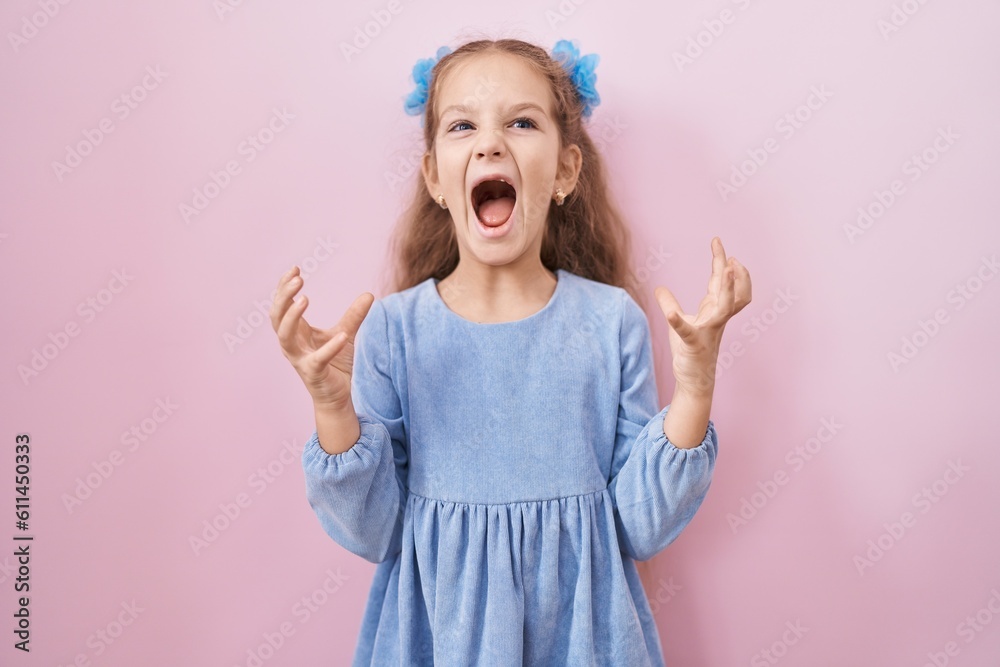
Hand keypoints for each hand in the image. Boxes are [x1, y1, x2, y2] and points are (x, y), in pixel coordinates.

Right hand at [269, 266, 374, 409]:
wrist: (337, 395)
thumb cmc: (335, 363)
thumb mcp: (345, 334)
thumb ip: (354, 315)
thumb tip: (369, 294)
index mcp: (296, 332)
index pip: (282, 305)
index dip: (284, 287)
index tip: (295, 269)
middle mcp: (292, 344)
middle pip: (276, 317)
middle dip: (283, 297)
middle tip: (297, 279)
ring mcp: (300, 359)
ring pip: (284, 336)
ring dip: (292, 317)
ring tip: (305, 298)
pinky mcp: (313, 373)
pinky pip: (318, 359)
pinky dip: (329, 348)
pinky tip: (341, 336)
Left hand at [654, 237, 751, 394]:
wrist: (694, 379)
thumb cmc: (691, 349)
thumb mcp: (679, 322)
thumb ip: (672, 304)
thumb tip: (659, 287)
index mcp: (714, 309)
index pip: (722, 281)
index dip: (721, 261)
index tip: (716, 241)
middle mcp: (717, 318)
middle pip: (734, 290)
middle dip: (732, 271)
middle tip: (726, 252)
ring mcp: (709, 331)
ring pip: (727, 307)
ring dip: (728, 289)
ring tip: (724, 270)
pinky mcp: (694, 344)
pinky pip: (688, 331)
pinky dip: (678, 320)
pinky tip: (670, 314)